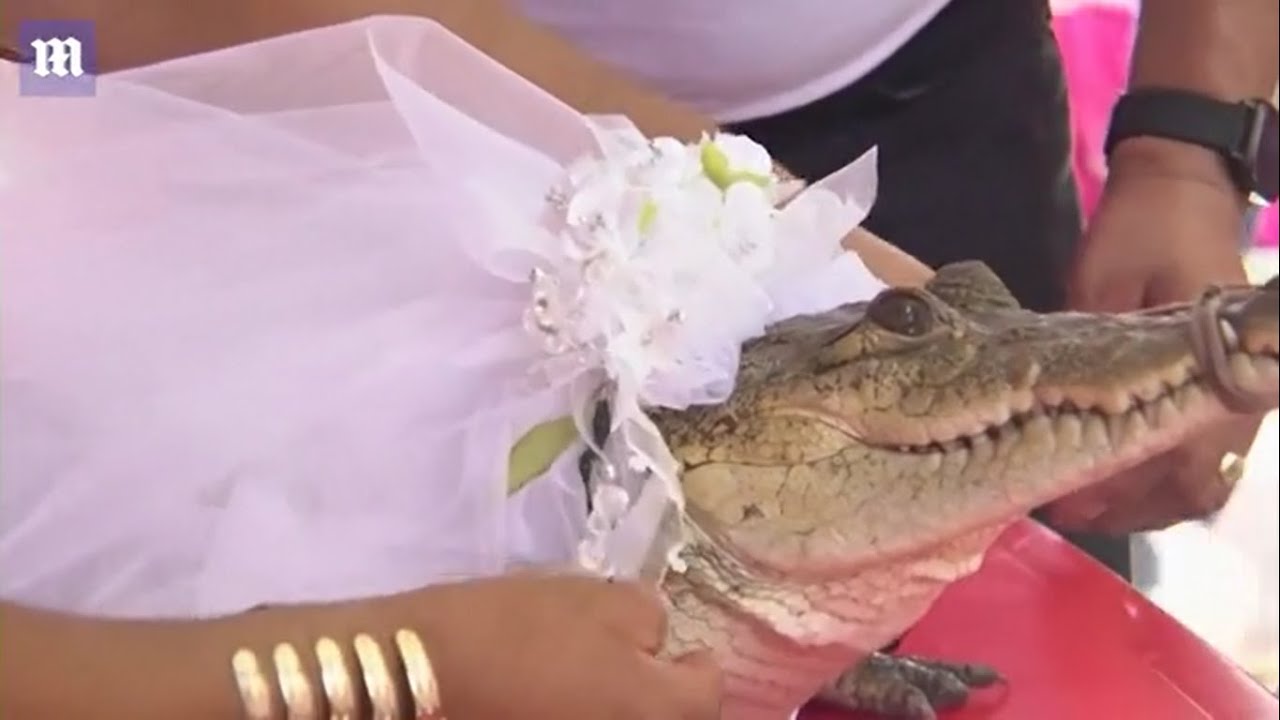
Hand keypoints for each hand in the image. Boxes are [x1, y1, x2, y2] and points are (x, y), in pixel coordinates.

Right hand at [409, 574, 722, 719]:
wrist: (415, 677)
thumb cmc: (511, 631)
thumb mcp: (592, 598)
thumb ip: (646, 619)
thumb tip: (658, 643)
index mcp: (659, 709)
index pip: (706, 695)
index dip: (695, 668)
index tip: (683, 655)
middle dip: (662, 702)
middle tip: (640, 675)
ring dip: (620, 710)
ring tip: (593, 690)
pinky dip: (580, 716)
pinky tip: (558, 702)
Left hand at [1052, 141, 1262, 533]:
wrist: (1185, 182)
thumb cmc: (1140, 230)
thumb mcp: (1099, 291)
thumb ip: (1094, 362)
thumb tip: (1066, 431)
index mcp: (1214, 367)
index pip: (1176, 463)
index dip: (1122, 494)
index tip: (1068, 503)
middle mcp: (1240, 391)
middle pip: (1196, 486)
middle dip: (1132, 510)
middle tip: (1071, 515)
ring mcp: (1242, 391)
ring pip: (1208, 479)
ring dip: (1151, 500)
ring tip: (1090, 507)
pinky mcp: (1231, 384)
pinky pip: (1211, 454)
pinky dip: (1170, 477)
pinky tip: (1123, 480)